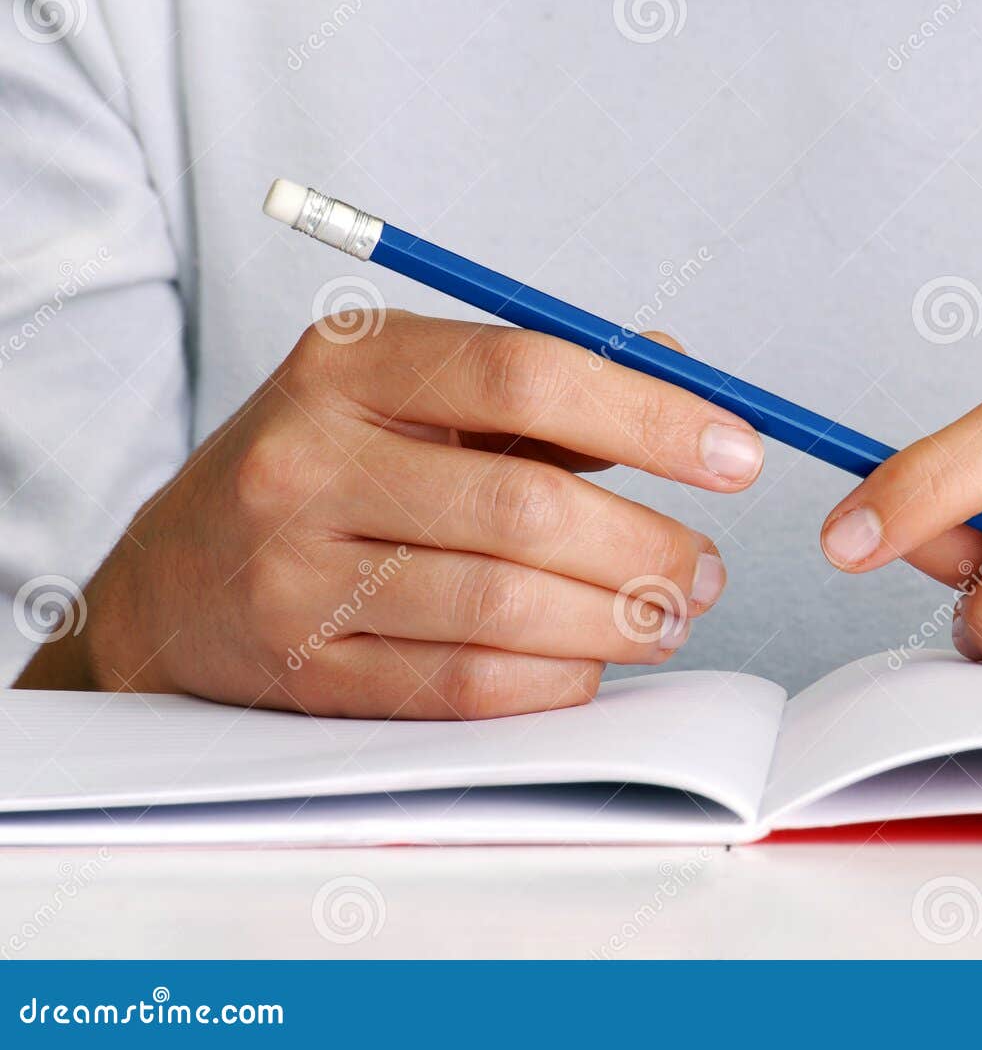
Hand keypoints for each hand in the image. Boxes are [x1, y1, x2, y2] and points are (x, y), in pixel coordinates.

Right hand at [17, 311, 763, 717]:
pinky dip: (556, 679)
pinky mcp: (304, 674)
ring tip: (667, 615)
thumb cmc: (326, 469)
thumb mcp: (408, 392)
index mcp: (346, 363)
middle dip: (650, 545)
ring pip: (505, 606)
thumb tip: (686, 372)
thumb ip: (543, 382)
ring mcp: (295, 576)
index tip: (739, 453)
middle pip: (529, 506)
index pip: (528, 371)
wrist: (174, 580)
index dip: (652, 414)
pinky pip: (465, 686)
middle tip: (706, 567)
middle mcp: (309, 461)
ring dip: (618, 621)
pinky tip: (592, 662)